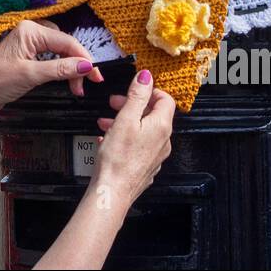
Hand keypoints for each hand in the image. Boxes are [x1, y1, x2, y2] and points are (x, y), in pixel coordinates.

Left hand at [0, 20, 105, 111]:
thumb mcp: (31, 75)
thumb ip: (60, 69)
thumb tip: (86, 65)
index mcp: (31, 31)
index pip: (66, 42)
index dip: (84, 58)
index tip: (96, 76)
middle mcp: (31, 33)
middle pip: (65, 46)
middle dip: (77, 65)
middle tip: (85, 85)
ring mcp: (28, 45)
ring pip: (60, 53)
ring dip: (70, 69)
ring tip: (75, 88)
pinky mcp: (27, 57)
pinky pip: (51, 59)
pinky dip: (61, 70)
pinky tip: (66, 80)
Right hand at [92, 70, 174, 206]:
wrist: (112, 193)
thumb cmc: (117, 159)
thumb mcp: (125, 119)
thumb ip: (137, 95)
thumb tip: (146, 77)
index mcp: (161, 127)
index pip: (166, 99)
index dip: (150, 90)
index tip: (134, 88)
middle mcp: (163, 142)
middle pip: (153, 114)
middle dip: (132, 105)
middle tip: (115, 103)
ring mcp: (155, 156)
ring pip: (143, 130)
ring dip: (124, 121)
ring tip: (105, 123)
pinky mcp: (145, 166)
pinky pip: (137, 145)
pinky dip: (124, 137)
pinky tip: (107, 140)